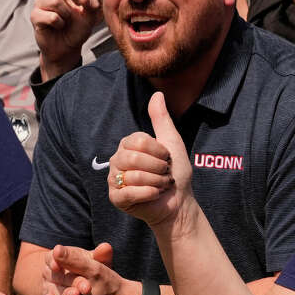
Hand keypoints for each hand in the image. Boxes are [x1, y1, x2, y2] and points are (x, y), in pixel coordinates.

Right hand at [31, 0, 102, 80]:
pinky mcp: (34, 16)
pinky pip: (50, 16)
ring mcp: (41, 3)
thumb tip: (85, 0)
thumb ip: (90, 3)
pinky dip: (59, 24)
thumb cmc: (77, 28)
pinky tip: (57, 27)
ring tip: (65, 22)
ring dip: (67, 15)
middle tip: (80, 5)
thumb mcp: (90, 14)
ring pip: (57, 2)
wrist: (67, 47)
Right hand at [108, 92, 193, 227]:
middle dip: (158, 168)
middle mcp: (117, 160)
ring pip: (134, 176)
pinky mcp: (116, 198)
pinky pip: (129, 193)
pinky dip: (149, 194)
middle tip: (164, 173)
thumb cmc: (176, 171)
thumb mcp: (172, 142)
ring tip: (160, 184)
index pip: (139, 140)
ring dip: (156, 182)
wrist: (180, 201)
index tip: (166, 158)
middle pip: (134, 158)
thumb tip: (157, 93)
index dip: (158, 151)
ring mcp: (114, 180)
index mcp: (128, 145)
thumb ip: (161, 119)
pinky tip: (154, 195)